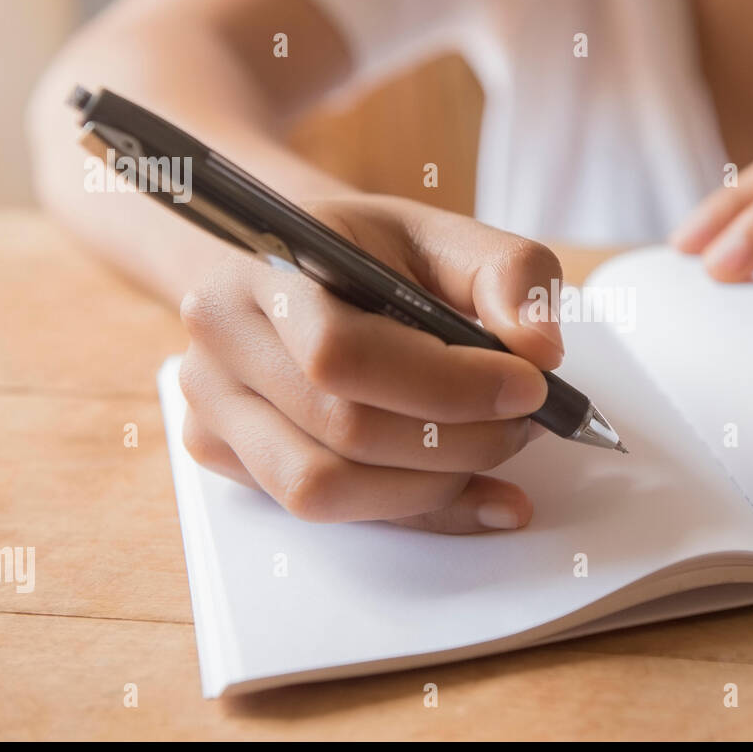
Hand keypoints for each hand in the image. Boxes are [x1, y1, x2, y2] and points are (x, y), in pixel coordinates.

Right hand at [177, 193, 564, 532]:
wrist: (301, 272)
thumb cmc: (371, 254)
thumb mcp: (446, 236)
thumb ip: (510, 275)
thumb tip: (540, 350)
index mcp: (265, 268)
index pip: (343, 353)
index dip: (446, 384)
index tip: (528, 387)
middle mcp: (220, 341)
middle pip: (342, 429)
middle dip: (458, 438)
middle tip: (525, 424)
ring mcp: (212, 407)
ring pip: (325, 489)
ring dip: (434, 485)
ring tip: (495, 450)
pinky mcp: (226, 459)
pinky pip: (329, 515)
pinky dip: (418, 513)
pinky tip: (476, 494)